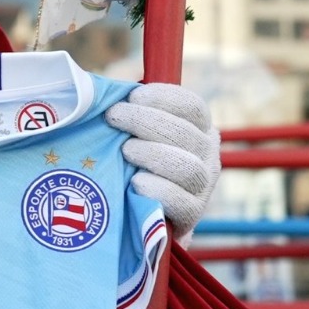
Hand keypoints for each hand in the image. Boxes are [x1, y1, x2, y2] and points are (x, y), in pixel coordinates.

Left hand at [107, 82, 219, 242]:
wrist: (144, 217)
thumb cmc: (136, 165)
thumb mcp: (139, 135)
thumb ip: (130, 113)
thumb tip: (100, 91)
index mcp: (199, 130)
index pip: (193, 106)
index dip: (163, 97)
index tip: (132, 96)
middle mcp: (208, 156)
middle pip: (185, 133)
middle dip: (145, 120)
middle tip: (114, 117)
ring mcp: (203, 187)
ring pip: (187, 167)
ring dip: (152, 153)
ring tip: (125, 151)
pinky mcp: (192, 215)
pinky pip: (180, 200)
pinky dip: (156, 188)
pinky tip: (135, 182)